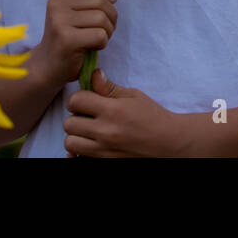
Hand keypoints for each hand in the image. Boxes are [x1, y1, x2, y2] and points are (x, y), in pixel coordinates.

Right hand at [32, 0, 128, 85]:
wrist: (48, 65)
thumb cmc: (70, 36)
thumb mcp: (84, 11)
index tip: (107, 0)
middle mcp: (56, 2)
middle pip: (100, 0)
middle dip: (110, 17)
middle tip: (101, 29)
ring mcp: (59, 20)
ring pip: (102, 18)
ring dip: (107, 31)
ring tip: (96, 38)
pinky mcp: (66, 39)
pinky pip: (100, 35)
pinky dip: (102, 43)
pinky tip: (91, 48)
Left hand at [63, 68, 186, 156]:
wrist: (169, 143)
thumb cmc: (153, 116)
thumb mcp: (133, 96)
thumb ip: (109, 88)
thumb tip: (93, 75)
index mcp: (112, 110)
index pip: (75, 100)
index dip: (78, 98)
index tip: (86, 100)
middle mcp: (106, 132)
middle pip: (69, 123)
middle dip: (75, 117)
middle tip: (87, 116)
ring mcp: (104, 151)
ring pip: (70, 143)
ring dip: (76, 136)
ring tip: (88, 131)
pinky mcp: (105, 162)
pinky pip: (79, 158)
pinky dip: (80, 152)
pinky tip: (90, 145)